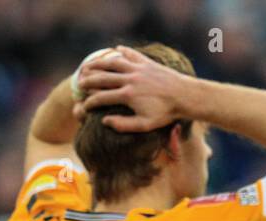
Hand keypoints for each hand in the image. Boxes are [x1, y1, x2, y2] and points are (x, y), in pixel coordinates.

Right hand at [73, 45, 192, 132]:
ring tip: (90, 65)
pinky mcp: (147, 63)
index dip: (90, 102)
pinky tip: (115, 50)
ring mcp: (138, 69)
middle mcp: (130, 79)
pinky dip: (122, 51)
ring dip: (99, 63)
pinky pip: (131, 54)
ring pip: (113, 62)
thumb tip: (104, 121)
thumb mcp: (144, 124)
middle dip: (88, 80)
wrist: (184, 96)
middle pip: (102, 77)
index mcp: (127, 95)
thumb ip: (123, 125)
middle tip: (80, 83)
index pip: (101, 97)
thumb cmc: (165, 114)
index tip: (84, 106)